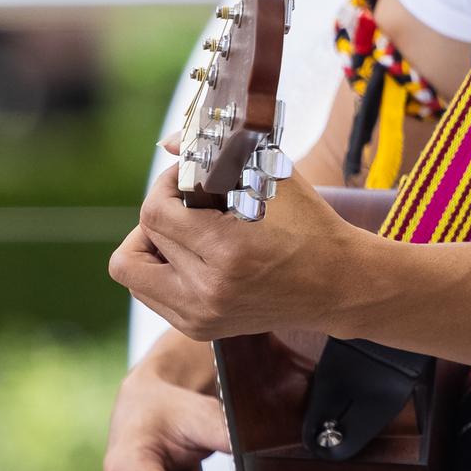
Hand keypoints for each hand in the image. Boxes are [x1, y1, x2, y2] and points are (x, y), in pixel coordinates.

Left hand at [111, 167, 366, 340]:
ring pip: (132, 274)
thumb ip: (220, 155)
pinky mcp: (198, 328)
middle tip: (186, 201)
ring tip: (183, 231)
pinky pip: (149, 293)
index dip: (164, 186)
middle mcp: (207, 292)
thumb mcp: (273, 178)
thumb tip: (169, 141)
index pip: (155, 214)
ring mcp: (199, 316)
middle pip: (140, 242)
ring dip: (150, 245)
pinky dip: (161, 268)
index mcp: (227, 253)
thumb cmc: (312, 228)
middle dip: (159, 211)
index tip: (186, 177)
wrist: (339, 285)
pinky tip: (192, 254)